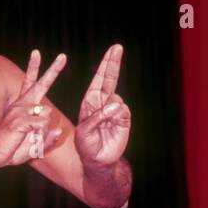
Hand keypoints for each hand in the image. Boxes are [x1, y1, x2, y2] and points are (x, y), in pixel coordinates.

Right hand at [0, 50, 65, 168]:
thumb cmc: (12, 150)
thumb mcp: (35, 145)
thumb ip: (48, 138)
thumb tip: (59, 130)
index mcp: (23, 106)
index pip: (30, 83)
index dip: (34, 68)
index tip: (36, 52)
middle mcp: (21, 104)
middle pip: (40, 84)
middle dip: (54, 70)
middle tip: (63, 56)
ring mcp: (19, 110)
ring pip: (46, 115)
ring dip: (42, 131)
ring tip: (27, 139)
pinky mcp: (19, 120)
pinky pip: (41, 124)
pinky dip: (38, 136)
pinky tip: (24, 138)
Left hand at [75, 45, 129, 167]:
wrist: (98, 160)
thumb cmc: (86, 146)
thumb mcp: (83, 132)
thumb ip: (96, 118)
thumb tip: (117, 104)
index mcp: (91, 101)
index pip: (100, 79)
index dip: (106, 64)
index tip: (113, 49)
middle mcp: (104, 102)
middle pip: (110, 78)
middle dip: (113, 63)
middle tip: (117, 47)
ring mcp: (115, 109)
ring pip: (116, 98)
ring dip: (108, 111)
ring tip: (102, 127)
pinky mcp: (124, 118)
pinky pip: (122, 111)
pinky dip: (116, 118)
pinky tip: (111, 128)